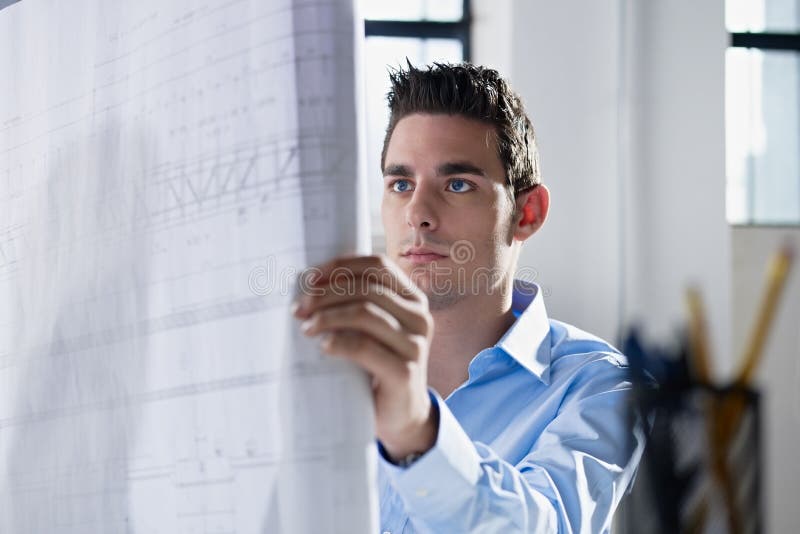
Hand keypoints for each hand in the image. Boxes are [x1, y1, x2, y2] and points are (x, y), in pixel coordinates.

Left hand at [292, 255, 437, 460]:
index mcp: (413, 298)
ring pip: (365, 313)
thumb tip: (309, 283)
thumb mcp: (374, 328)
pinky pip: (364, 347)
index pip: (377, 266)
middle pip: (367, 288)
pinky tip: (323, 347)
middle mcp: (420, 317)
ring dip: (328, 316)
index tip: (309, 278)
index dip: (341, 266)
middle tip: (300, 307)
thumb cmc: (378, 364)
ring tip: (307, 327)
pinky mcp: (405, 371)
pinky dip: (338, 342)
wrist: (402, 414)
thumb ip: (357, 303)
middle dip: (326, 294)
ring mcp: (415, 345)